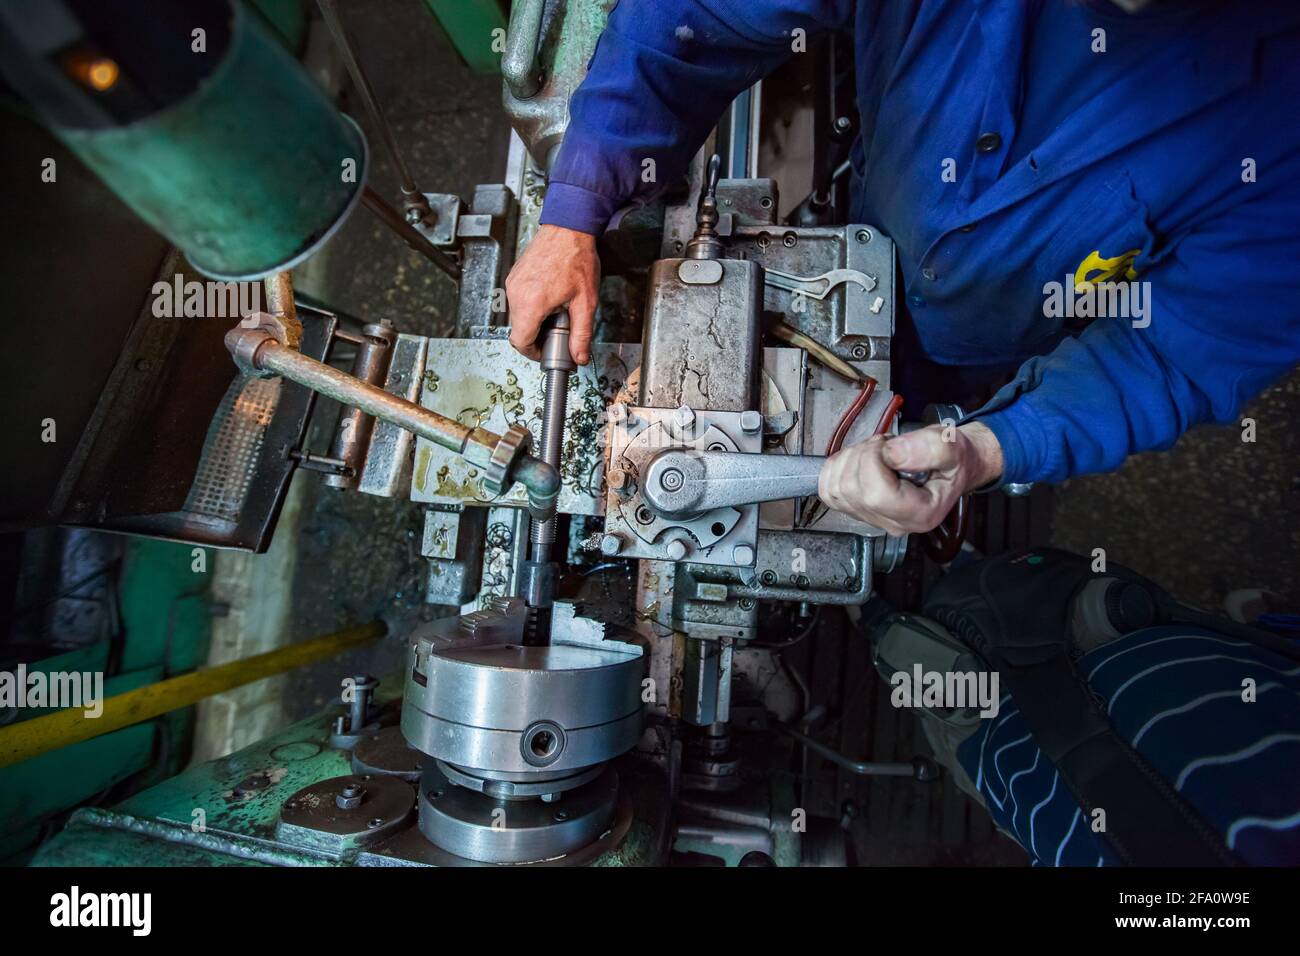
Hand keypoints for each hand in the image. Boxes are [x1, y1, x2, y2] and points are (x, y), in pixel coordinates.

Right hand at [506, 224, 600, 363]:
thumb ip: (581, 334)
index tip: (544, 352)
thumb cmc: (576, 258)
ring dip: (535, 319)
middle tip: (558, 331)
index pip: (520, 341)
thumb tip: (579, 356)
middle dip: (537, 335)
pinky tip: (550, 297)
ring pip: (518, 315)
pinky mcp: (514, 276)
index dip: (533, 353)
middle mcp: (517, 293)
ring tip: (557, 310)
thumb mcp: (585, 302)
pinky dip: (531, 305)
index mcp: (531, 303)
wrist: (568, 228)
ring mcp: (513, 283)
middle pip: (518, 329)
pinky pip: (518, 299)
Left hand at [817, 421, 1003, 533]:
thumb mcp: (953, 447)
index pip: (875, 493)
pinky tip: (862, 460)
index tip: (891, 446)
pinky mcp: (856, 509)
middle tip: (886, 447)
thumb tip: (893, 453)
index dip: (874, 459)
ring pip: (835, 488)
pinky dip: (837, 467)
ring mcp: (872, 518)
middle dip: (862, 455)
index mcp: (918, 514)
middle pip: (850, 489)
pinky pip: (828, 489)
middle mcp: (892, 523)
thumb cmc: (953, 461)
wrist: (951, 468)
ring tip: (878, 453)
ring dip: (851, 459)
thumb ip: (930, 448)